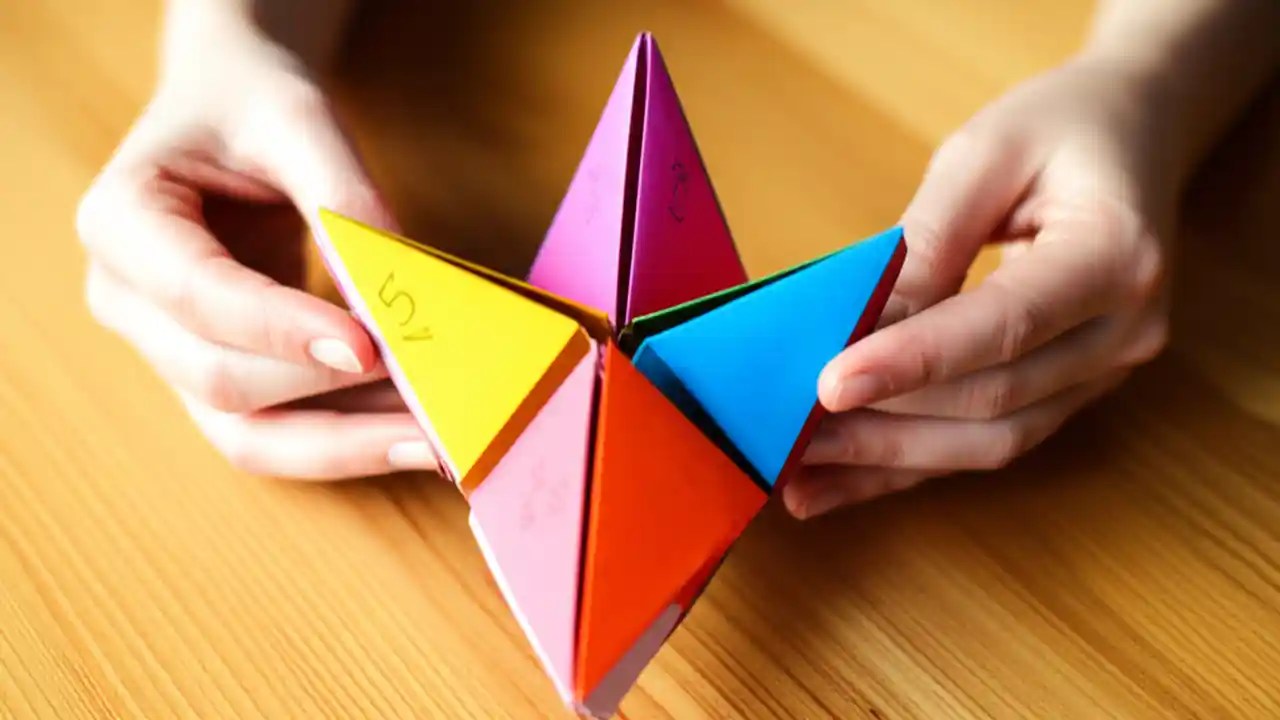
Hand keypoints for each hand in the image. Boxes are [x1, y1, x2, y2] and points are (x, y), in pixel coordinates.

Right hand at [77, 9, 435, 479]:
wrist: (230, 111)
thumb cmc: (251, 104)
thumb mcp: (298, 118)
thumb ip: (344, 200)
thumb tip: (398, 292)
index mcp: (122, 220)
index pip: (201, 296)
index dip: (285, 329)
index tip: (373, 346)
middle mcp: (128, 300)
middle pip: (221, 382)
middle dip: (329, 406)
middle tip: (431, 410)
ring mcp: (167, 350)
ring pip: (247, 435)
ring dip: (344, 447)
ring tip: (436, 444)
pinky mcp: (218, 377)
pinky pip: (278, 432)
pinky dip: (346, 441)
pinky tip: (413, 434)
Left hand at [786, 56, 1174, 517]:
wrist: (1137, 133)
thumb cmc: (1059, 126)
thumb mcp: (985, 151)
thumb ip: (928, 237)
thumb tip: (866, 321)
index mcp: (1115, 255)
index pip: (1002, 326)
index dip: (912, 361)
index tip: (829, 385)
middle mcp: (1124, 330)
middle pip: (993, 399)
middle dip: (884, 422)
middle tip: (789, 432)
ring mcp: (1106, 370)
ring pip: (991, 438)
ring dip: (888, 460)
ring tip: (798, 474)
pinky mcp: (1072, 389)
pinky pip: (989, 437)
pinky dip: (910, 465)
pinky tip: (838, 485)